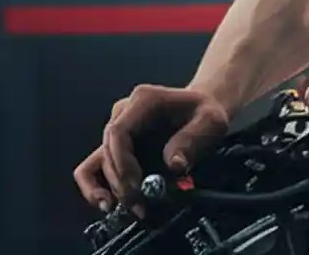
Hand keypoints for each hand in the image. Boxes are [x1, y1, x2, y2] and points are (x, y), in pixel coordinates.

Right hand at [73, 85, 230, 213]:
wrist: (204, 110)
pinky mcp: (119, 148)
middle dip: (120, 183)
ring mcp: (119, 131)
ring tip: (122, 208)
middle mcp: (124, 114)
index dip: (123, 163)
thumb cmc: (206, 113)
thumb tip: (173, 165)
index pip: (118, 132)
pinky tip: (109, 204)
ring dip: (106, 188)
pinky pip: (97, 167)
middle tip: (138, 204)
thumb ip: (192, 140)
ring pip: (97, 162)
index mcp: (145, 101)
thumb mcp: (211, 122)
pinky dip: (99, 186)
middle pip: (107, 151)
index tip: (136, 186)